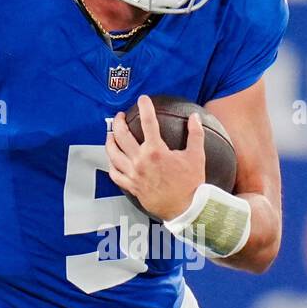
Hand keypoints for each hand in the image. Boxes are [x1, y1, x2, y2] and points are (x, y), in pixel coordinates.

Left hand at [106, 94, 205, 220]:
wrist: (186, 208)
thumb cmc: (191, 184)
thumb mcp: (196, 156)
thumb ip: (195, 134)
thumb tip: (195, 117)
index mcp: (156, 151)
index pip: (148, 122)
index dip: (145, 107)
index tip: (143, 99)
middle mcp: (141, 161)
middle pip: (122, 136)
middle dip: (119, 122)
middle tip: (120, 117)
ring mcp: (134, 175)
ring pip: (113, 155)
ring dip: (109, 142)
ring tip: (110, 135)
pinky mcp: (132, 187)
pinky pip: (115, 175)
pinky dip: (112, 165)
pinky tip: (112, 160)